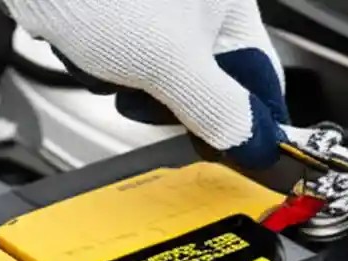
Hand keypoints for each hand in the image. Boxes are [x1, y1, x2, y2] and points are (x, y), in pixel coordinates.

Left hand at [2, 0, 288, 166]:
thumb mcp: (169, 63)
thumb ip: (217, 107)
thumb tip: (254, 142)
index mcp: (231, 6)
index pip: (262, 79)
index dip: (250, 122)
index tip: (240, 157)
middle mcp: (199, 6)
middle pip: (206, 83)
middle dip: (168, 100)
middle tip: (146, 97)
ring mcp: (154, 13)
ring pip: (158, 79)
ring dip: (128, 84)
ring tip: (107, 65)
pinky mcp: (113, 19)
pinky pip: (119, 64)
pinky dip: (102, 69)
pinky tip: (84, 53)